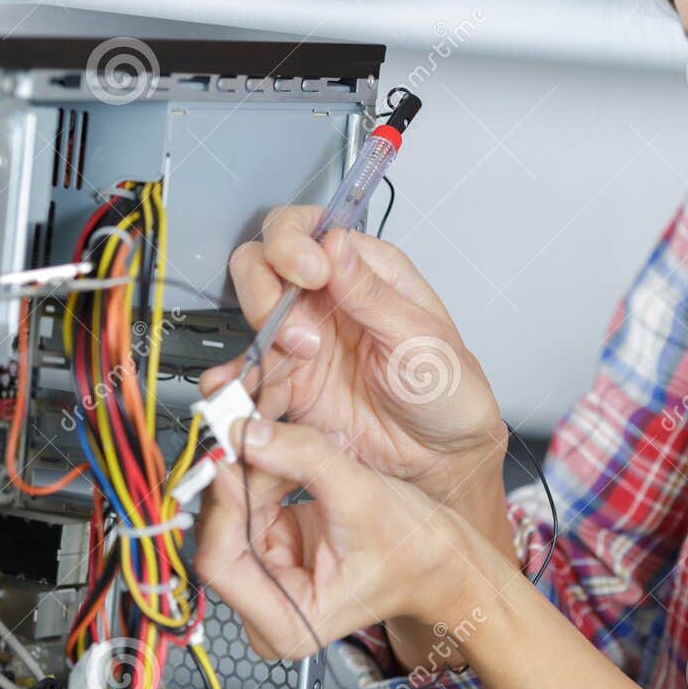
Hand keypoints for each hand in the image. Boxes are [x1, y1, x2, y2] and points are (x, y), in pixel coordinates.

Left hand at [194, 418, 486, 656]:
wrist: (444, 558)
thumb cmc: (415, 552)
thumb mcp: (361, 496)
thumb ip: (303, 459)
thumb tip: (247, 433)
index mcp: (285, 623)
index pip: (220, 562)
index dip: (224, 504)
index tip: (230, 454)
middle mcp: (268, 608)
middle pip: (224, 534)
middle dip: (243, 481)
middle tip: (255, 433)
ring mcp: (269, 579)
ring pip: (235, 513)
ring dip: (257, 472)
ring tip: (288, 442)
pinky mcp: (275, 551)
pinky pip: (252, 504)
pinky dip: (268, 474)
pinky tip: (292, 456)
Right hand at [202, 209, 505, 513]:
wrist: (441, 459)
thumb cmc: (449, 391)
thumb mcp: (419, 338)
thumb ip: (372, 293)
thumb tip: (336, 242)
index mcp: (367, 272)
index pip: (309, 229)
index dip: (294, 242)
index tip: (309, 273)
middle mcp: (330, 298)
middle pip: (265, 260)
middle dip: (266, 284)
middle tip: (296, 325)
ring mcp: (304, 338)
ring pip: (251, 310)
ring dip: (257, 330)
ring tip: (293, 359)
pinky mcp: (290, 382)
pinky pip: (248, 369)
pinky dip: (238, 375)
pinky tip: (248, 387)